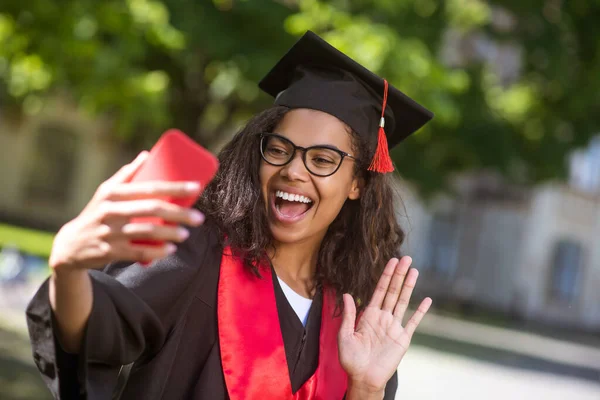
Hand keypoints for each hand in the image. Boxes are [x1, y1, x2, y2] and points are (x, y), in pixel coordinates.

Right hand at [49, 151, 204, 270]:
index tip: (197, 188)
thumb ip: (126, 174)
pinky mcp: (110, 252)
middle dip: (179, 213)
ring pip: (147, 232)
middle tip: (199, 218)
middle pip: (152, 209)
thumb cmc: (96, 213)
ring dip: (170, 233)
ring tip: (187, 234)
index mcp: (113, 192)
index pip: (150, 187)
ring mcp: (110, 232)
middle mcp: (110, 210)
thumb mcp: (106, 192)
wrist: (70, 245)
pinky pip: (138, 253)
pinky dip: (156, 253)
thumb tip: (147, 154)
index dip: (175, 187)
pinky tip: (170, 250)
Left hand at [338, 257, 431, 392]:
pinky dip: (420, 312)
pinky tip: (427, 301)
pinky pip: (413, 322)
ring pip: (403, 302)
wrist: (363, 379)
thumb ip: (349, 315)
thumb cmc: (351, 359)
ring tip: (414, 271)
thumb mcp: (344, 335)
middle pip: (393, 291)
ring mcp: (394, 327)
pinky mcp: (403, 339)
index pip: (379, 290)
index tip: (391, 261)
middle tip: (406, 258)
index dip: (385, 276)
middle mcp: (383, 317)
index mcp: (369, 315)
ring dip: (409, 286)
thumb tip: (347, 294)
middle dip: (399, 275)